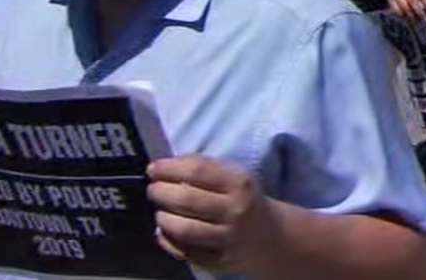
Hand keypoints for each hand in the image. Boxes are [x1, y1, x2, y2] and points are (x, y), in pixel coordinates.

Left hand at [147, 156, 275, 273]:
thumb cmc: (247, 200)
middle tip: (153, 190)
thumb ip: (205, 168)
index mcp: (240, 183)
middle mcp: (235, 210)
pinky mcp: (220, 261)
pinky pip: (185, 252)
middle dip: (161, 192)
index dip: (169, 168)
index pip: (198, 171)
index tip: (153, 168)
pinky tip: (164, 232)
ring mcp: (228, 238)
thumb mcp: (236, 177)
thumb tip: (166, 165)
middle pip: (186, 199)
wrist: (272, 237)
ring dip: (163, 218)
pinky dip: (168, 241)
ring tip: (160, 212)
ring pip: (183, 229)